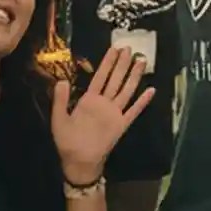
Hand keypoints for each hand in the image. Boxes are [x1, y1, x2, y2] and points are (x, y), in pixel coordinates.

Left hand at [51, 47, 154, 182]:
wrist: (79, 161)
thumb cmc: (67, 141)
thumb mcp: (59, 119)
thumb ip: (60, 100)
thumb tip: (61, 80)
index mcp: (89, 100)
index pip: (100, 77)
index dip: (108, 63)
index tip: (115, 49)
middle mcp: (104, 103)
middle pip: (116, 79)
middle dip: (122, 64)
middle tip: (130, 49)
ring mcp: (115, 112)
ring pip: (126, 90)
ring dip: (134, 76)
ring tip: (142, 62)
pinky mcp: (122, 123)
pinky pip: (134, 110)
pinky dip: (143, 101)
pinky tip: (151, 91)